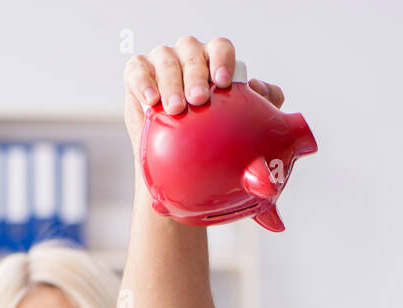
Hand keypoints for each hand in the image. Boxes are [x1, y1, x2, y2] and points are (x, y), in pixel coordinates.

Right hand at [122, 35, 285, 156]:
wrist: (177, 165)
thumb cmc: (211, 139)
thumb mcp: (240, 127)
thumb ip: (262, 107)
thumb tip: (265, 92)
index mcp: (214, 63)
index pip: (221, 48)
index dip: (222, 59)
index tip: (223, 82)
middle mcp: (189, 58)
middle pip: (192, 52)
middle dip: (196, 74)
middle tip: (199, 100)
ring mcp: (162, 64)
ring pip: (166, 59)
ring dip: (171, 82)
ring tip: (176, 109)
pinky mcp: (138, 76)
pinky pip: (137, 69)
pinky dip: (143, 81)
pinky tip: (151, 100)